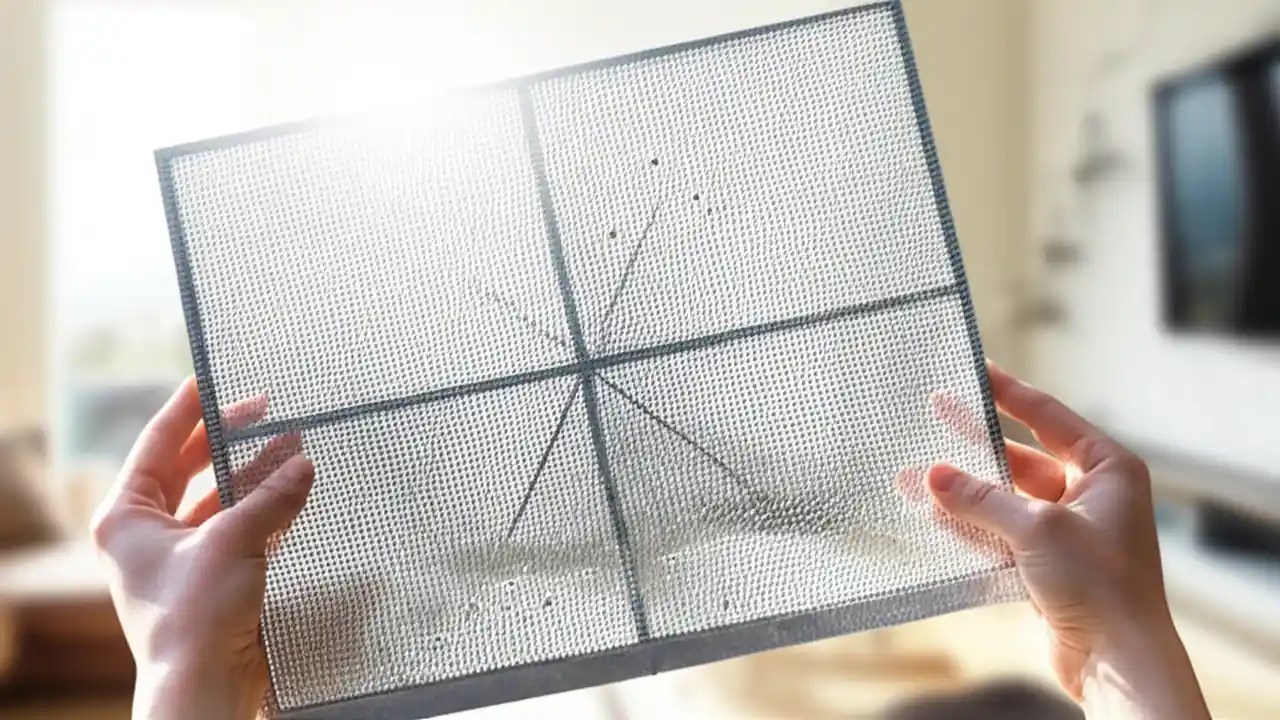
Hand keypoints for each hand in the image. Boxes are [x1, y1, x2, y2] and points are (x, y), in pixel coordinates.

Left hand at [91, 378, 313, 719]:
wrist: (206, 684)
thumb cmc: (192, 617)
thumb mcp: (231, 541)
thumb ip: (269, 497)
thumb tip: (300, 463)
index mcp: (126, 516)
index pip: (158, 443)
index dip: (188, 409)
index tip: (212, 379)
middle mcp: (146, 533)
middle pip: (189, 468)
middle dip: (230, 441)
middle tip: (265, 412)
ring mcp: (178, 556)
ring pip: (219, 499)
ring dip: (255, 475)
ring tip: (293, 447)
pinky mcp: (210, 577)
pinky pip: (239, 528)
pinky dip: (265, 509)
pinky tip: (295, 490)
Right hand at [924, 363, 1209, 718]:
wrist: (1118, 661)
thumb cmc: (1100, 586)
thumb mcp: (1038, 529)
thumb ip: (982, 498)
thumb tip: (933, 475)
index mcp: (1108, 469)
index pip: (1049, 416)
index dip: (1009, 392)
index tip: (975, 371)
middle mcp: (1091, 494)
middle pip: (1022, 456)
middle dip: (976, 442)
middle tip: (937, 411)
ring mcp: (1068, 530)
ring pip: (1006, 497)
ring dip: (965, 490)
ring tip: (917, 474)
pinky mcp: (1048, 564)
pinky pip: (1002, 532)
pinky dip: (971, 524)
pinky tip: (934, 515)